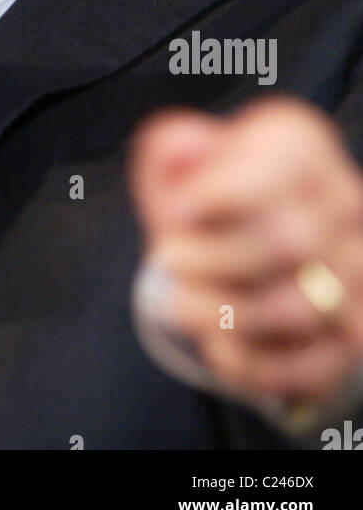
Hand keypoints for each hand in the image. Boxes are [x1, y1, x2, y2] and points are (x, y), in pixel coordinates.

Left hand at [129, 97, 362, 412]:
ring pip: (303, 306)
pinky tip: (216, 345)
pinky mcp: (348, 334)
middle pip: (292, 241)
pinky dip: (254, 363)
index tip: (179, 211)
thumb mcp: (179, 164)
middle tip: (166, 259)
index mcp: (299, 146)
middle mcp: (340, 203)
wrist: (241, 246)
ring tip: (177, 304)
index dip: (223, 193)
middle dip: (215, 259)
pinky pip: (308, 362)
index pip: (282, 166)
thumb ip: (171, 150)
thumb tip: (183, 151)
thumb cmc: (207, 199)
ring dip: (225, 314)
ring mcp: (354, 270)